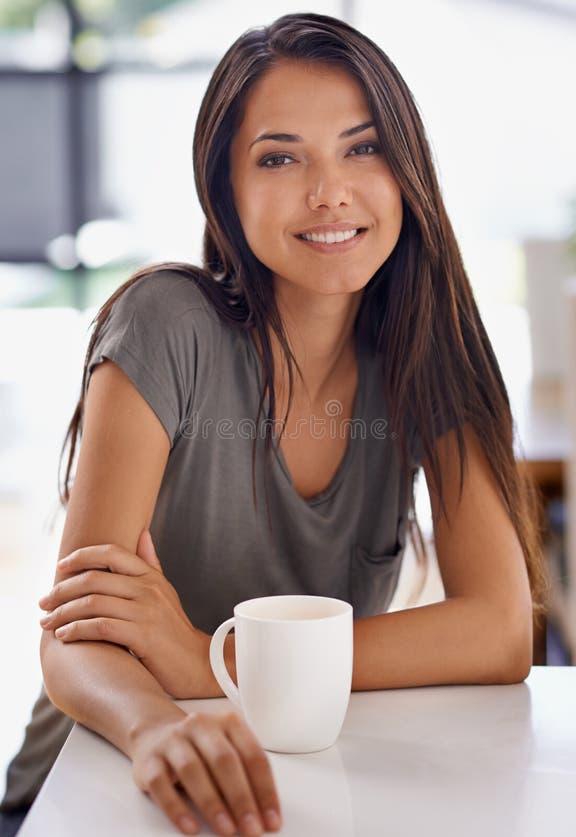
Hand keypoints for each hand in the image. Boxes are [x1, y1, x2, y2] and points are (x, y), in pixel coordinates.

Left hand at [39, 531, 213, 697]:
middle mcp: (148, 589)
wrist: (197, 663)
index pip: (111, 553)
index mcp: (151, 576)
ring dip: (63, 613)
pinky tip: (64, 635)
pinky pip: (101, 627)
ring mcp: (147, 612)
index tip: (60, 568)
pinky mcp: (143, 636)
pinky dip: (77, 630)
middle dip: (61, 590)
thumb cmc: (174, 629)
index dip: (81, 556)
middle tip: (43, 603)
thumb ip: (151, 563)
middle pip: (94, 578)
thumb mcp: (165, 591)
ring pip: (93, 603)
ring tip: (47, 623)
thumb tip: (142, 534)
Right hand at [130, 709, 281, 836]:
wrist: (154, 735)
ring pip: (192, 770)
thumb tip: (263, 814)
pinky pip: (161, 785)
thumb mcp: (227, 750)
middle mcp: (201, 726)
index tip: (272, 820)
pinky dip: (176, 809)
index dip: (265, 790)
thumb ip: (245, 775)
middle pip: (224, 761)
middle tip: (252, 829)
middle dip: (241, 798)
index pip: (253, 755)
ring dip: (212, 804)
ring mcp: (173, 741)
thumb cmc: (200, 750)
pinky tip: (190, 827)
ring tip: (227, 830)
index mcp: (228, 722)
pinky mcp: (149, 761)